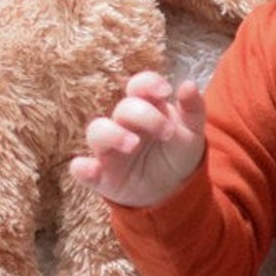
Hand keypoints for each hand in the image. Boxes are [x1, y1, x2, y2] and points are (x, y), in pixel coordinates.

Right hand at [71, 72, 205, 207]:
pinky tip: (91, 169)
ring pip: (97, 131)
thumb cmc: (177, 154)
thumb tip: (188, 84)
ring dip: (112, 135)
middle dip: (144, 115)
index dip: (147, 84)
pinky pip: (82, 169)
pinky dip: (82, 168)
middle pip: (124, 108)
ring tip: (133, 144)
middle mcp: (124, 124)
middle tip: (166, 133)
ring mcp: (110, 149)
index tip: (164, 92)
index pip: (139, 86)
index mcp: (147, 108)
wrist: (173, 191)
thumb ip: (193, 109)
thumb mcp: (192, 132)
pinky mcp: (101, 175)